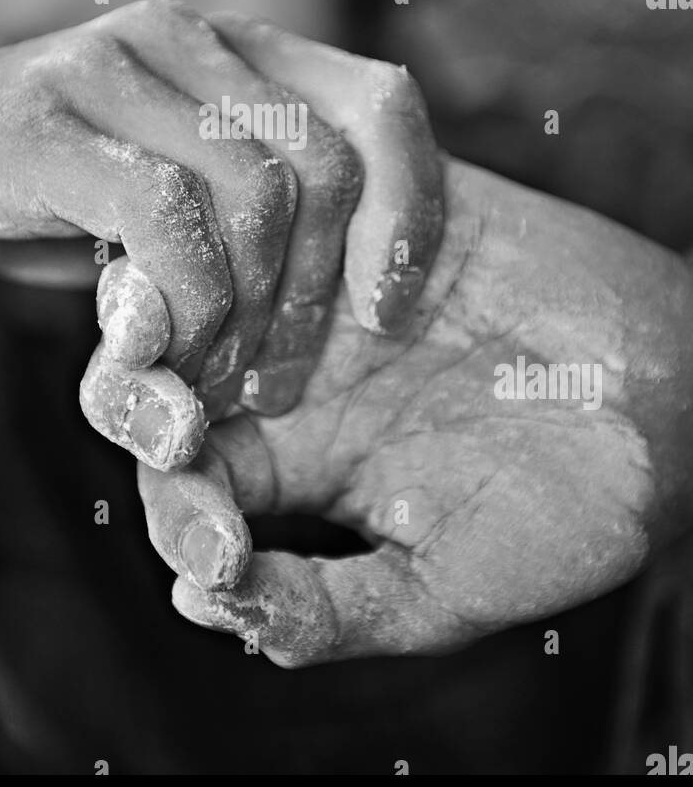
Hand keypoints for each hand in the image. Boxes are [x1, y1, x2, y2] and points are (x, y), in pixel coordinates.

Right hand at [0, 0, 441, 467]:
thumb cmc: (47, 189)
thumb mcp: (173, 187)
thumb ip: (258, 202)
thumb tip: (379, 287)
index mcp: (234, 46)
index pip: (382, 102)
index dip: (410, 211)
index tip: (388, 314)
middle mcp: (184, 34)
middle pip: (323, 167)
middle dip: (311, 297)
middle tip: (270, 383)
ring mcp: (109, 64)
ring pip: (252, 193)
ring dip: (243, 315)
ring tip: (206, 379)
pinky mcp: (40, 119)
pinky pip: (163, 214)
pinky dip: (181, 303)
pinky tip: (152, 348)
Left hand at [139, 159, 692, 660]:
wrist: (677, 404)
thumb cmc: (568, 511)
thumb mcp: (443, 585)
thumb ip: (327, 609)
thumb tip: (201, 605)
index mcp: (283, 447)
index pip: (173, 465)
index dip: (172, 501)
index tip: (218, 544)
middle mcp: (288, 352)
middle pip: (166, 345)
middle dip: (146, 379)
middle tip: (174, 415)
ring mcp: (336, 270)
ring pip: (220, 249)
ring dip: (211, 292)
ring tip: (225, 340)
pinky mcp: (397, 201)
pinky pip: (329, 177)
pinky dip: (324, 222)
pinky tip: (378, 295)